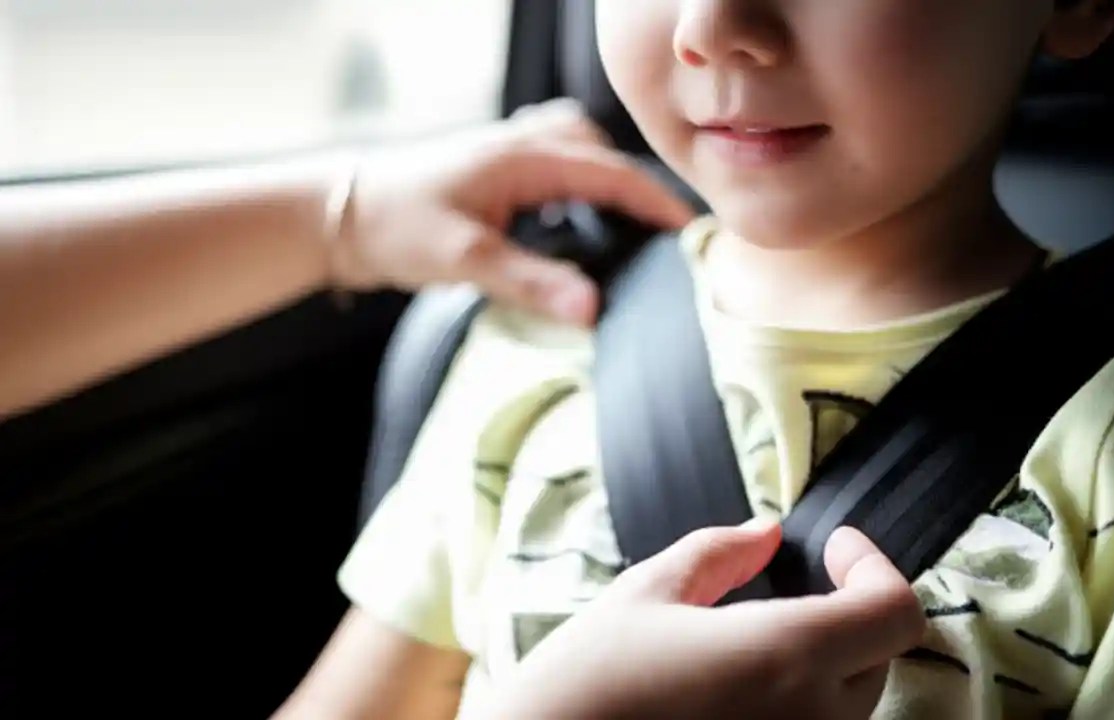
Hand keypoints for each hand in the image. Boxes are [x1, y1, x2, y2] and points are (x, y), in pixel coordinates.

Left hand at [332, 99, 692, 324]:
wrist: (341, 214)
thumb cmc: (397, 229)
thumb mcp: (466, 260)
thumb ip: (533, 283)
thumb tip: (594, 311)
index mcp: (525, 157)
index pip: (613, 173)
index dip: (658, 203)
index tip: (694, 233)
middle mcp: (523, 143)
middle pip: (603, 154)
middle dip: (639, 188)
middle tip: (667, 233)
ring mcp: (507, 149)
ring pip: (580, 150)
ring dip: (607, 179)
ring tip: (628, 224)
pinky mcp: (494, 165)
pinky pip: (555, 159)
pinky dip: (578, 179)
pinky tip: (574, 214)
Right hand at [491, 521, 925, 719]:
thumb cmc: (585, 682)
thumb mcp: (645, 595)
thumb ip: (719, 553)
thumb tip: (768, 533)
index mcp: (784, 655)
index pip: (896, 612)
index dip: (875, 567)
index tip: (833, 546)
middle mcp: (808, 718)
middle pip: (877, 656)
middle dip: (849, 610)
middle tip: (795, 584)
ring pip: (849, 702)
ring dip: (826, 660)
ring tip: (755, 639)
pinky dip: (797, 701)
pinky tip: (738, 688)